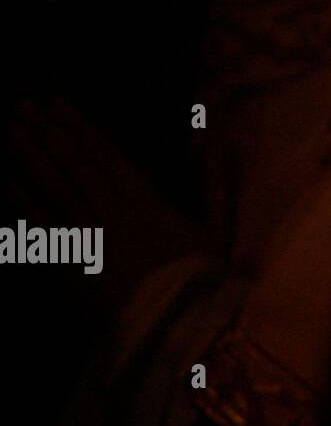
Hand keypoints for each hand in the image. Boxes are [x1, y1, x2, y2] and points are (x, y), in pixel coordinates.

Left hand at [6, 99, 203, 312]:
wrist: (178, 320)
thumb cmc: (201, 275)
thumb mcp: (214, 224)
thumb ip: (212, 180)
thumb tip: (212, 138)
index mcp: (145, 200)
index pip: (106, 155)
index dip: (81, 128)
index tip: (59, 105)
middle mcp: (110, 210)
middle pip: (74, 165)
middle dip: (48, 135)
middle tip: (23, 108)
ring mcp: (87, 236)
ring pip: (54, 188)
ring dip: (30, 158)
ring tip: (11, 132)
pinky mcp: (70, 262)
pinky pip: (41, 227)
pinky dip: (22, 202)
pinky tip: (6, 181)